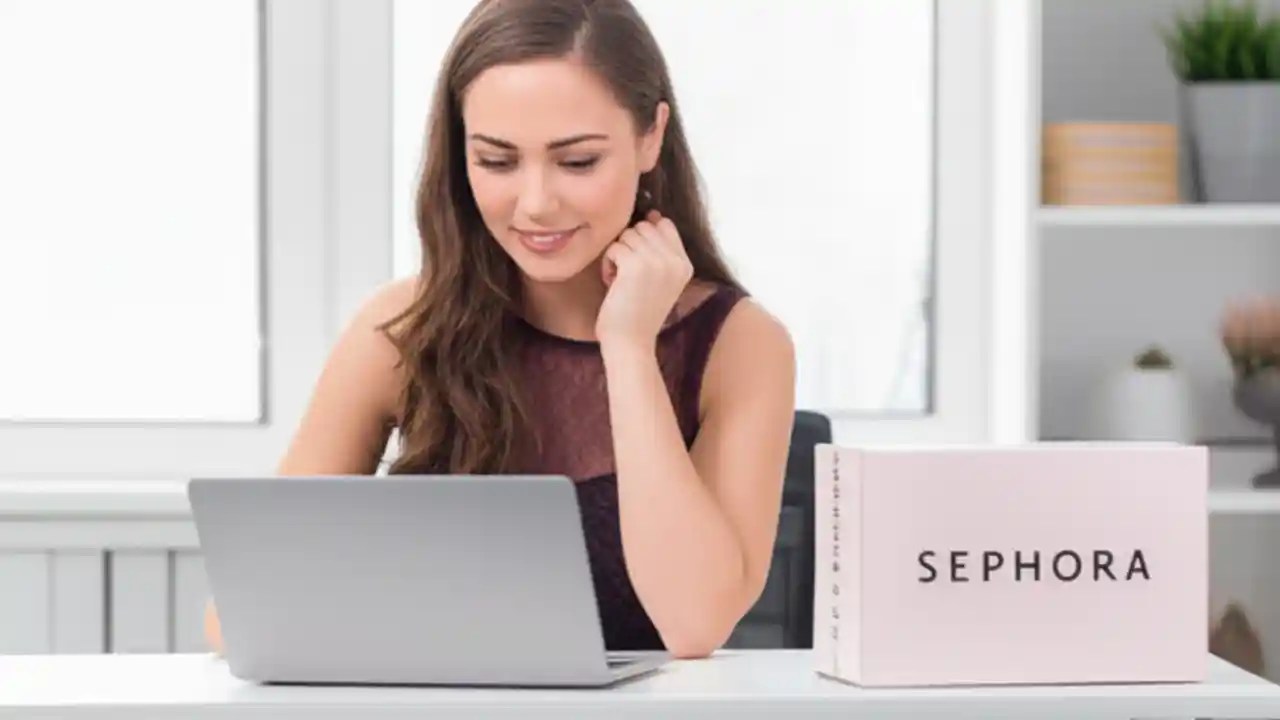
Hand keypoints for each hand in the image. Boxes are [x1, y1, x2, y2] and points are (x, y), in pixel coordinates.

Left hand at [596, 210, 692, 350]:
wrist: (630, 343)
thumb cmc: (638, 314)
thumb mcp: (660, 280)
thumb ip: (661, 249)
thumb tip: (654, 214)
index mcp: (685, 264)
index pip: (665, 225)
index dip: (645, 238)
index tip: (638, 264)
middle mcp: (675, 261)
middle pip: (643, 227)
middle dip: (629, 247)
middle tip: (628, 276)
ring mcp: (657, 261)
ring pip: (627, 235)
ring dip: (617, 255)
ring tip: (620, 281)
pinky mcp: (635, 265)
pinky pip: (614, 247)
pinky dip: (607, 264)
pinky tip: (612, 285)